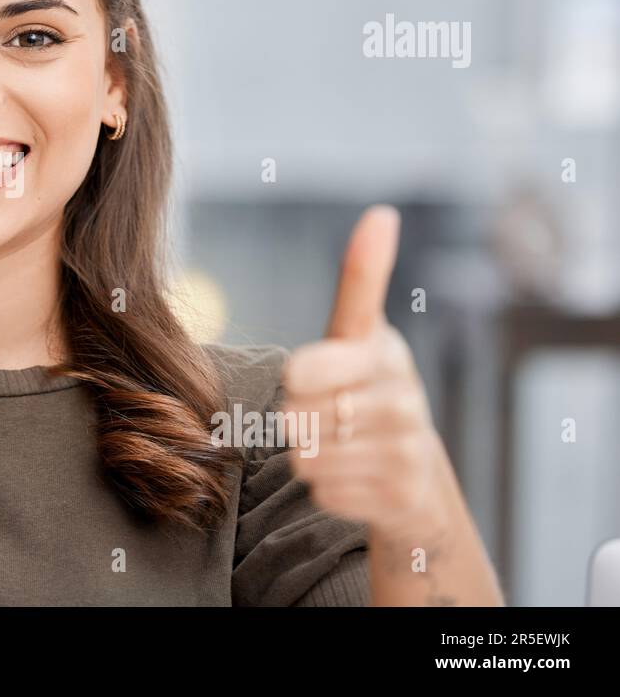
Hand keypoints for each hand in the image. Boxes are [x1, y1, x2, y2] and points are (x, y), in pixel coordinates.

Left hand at [282, 205, 445, 532]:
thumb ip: (360, 280)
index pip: (341, 348)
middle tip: (321, 414)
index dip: (311, 366)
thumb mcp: (357, 334)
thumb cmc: (365, 385)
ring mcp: (408, 446)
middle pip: (298, 411)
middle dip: (294, 417)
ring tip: (339, 443)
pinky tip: (354, 475)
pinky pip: (323, 490)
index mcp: (383, 349)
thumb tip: (382, 213)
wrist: (412, 468)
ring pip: (307, 454)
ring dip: (307, 454)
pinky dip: (325, 487)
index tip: (297, 375)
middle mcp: (403, 395)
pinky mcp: (402, 492)